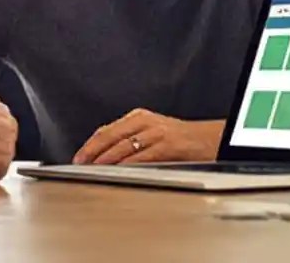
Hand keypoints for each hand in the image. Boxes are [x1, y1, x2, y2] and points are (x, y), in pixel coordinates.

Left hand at [72, 109, 222, 164]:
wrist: (210, 139)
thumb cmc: (181, 140)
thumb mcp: (152, 133)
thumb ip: (131, 140)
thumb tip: (104, 157)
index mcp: (139, 117)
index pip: (107, 130)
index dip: (90, 144)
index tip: (79, 157)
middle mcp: (145, 122)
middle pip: (110, 135)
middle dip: (92, 151)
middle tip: (80, 164)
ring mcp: (156, 132)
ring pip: (123, 146)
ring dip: (105, 160)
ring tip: (93, 169)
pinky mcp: (167, 145)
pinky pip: (141, 156)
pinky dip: (126, 164)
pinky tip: (117, 171)